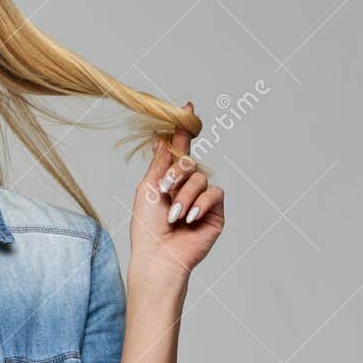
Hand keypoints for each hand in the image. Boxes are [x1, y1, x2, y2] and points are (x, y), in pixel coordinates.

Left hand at [129, 101, 224, 287]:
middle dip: (177, 172)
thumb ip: (160, 163)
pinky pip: (215, 194)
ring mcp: (202, 200)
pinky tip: (189, 218)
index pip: (179, 151)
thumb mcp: (148, 189)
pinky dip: (200, 203)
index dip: (183, 130)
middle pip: (191, 162)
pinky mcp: (215, 212)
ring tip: (174, 214)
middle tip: (164, 188)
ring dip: (185, 194)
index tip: (187, 107)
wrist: (158, 255)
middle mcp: (187, 188)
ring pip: (202, 178)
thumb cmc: (147, 227)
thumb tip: (163, 136)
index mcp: (168, 180)